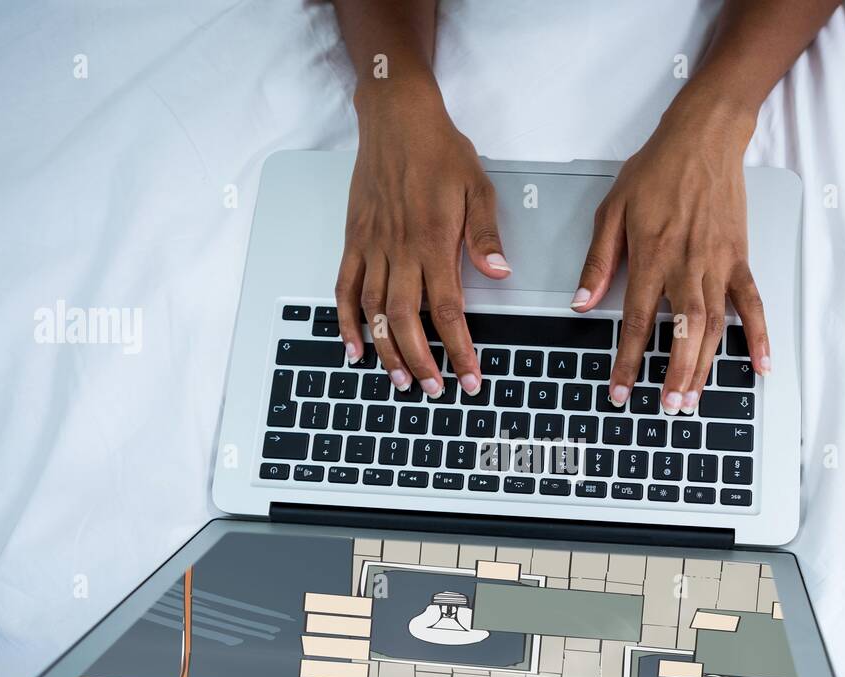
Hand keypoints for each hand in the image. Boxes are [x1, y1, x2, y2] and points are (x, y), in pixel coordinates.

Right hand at [335, 87, 509, 395]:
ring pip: (374, 311)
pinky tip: (355, 348)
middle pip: (407, 320)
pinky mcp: (354, 241)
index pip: (448, 310)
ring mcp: (373, 247)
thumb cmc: (440, 151)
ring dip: (386, 350)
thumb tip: (500, 273)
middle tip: (434, 390)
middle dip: (421, 361)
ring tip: (400, 379)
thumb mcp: (478, 187)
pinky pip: (344, 289)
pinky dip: (346, 322)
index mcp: (435, 242)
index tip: (469, 377)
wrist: (396, 119)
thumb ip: (485, 235)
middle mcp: (401, 250)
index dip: (459, 349)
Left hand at [571, 94, 768, 414]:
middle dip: (675, 373)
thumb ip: (598, 261)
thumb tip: (581, 303)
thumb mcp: (612, 210)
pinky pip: (751, 302)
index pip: (636, 320)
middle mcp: (685, 265)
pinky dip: (757, 335)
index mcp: (650, 256)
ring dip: (705, 365)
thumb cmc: (656, 170)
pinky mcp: (739, 258)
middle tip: (669, 407)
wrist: (703, 137)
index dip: (627, 360)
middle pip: (682, 331)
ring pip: (713, 325)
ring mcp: (717, 264)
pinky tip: (760, 365)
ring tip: (695, 399)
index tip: (621, 390)